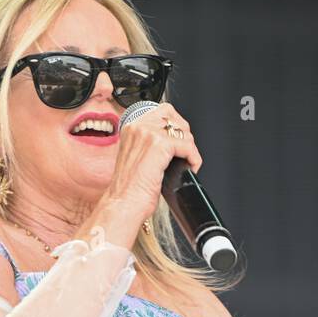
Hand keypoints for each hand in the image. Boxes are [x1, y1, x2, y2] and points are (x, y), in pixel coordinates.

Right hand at [105, 101, 202, 220]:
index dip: (176, 127)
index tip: (180, 143)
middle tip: (185, 153)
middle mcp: (138, 127)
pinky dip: (194, 159)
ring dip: (190, 149)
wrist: (123, 204)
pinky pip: (188, 146)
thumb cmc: (129, 189)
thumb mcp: (137, 159)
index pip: (162, 112)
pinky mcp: (160, 146)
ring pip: (183, 132)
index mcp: (131, 128)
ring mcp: (148, 134)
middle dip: (185, 136)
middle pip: (174, 118)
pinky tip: (190, 168)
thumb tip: (172, 144)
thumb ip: (150, 145)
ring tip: (187, 163)